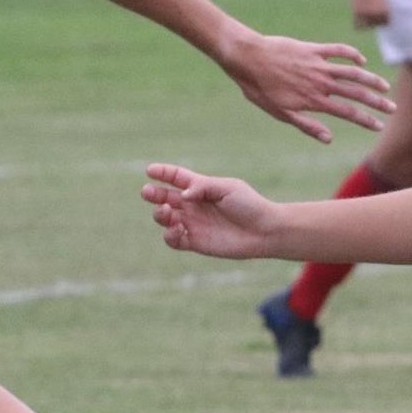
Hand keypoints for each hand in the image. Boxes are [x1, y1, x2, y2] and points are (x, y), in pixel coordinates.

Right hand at [142, 163, 284, 259]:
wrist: (264, 231)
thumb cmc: (249, 205)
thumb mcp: (227, 188)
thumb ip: (203, 187)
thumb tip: (182, 194)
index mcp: (201, 188)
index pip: (176, 178)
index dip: (162, 173)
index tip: (149, 170)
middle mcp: (194, 205)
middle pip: (165, 197)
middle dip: (153, 194)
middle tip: (147, 192)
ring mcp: (193, 223)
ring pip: (165, 218)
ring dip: (160, 214)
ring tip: (167, 212)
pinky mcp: (195, 242)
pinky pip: (173, 239)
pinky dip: (169, 234)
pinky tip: (178, 228)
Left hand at [219, 29, 392, 143]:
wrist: (247, 57)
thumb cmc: (258, 88)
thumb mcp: (279, 113)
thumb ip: (306, 125)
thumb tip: (328, 138)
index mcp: (314, 101)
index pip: (348, 112)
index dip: (366, 120)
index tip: (379, 126)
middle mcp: (321, 83)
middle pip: (356, 93)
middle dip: (377, 102)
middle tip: (392, 108)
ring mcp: (318, 65)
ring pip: (352, 72)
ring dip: (371, 79)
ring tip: (385, 86)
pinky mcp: (313, 50)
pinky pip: (338, 51)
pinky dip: (352, 55)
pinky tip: (360, 61)